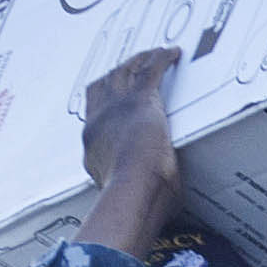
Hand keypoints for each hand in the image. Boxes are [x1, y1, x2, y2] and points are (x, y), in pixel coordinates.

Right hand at [78, 48, 184, 260]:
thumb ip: (129, 196)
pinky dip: (161, 59)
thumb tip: (144, 213)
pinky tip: (173, 53)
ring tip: (149, 56)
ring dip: (137, 62)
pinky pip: (150, 70)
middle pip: (102, 87)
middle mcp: (98, 121)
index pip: (94, 117)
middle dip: (116, 75)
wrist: (133, 191)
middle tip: (130, 68)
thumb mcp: (124, 199)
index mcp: (94, 145)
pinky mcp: (141, 101)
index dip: (103, 105)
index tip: (112, 103)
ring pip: (124, 73)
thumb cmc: (134, 205)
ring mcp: (117, 108)